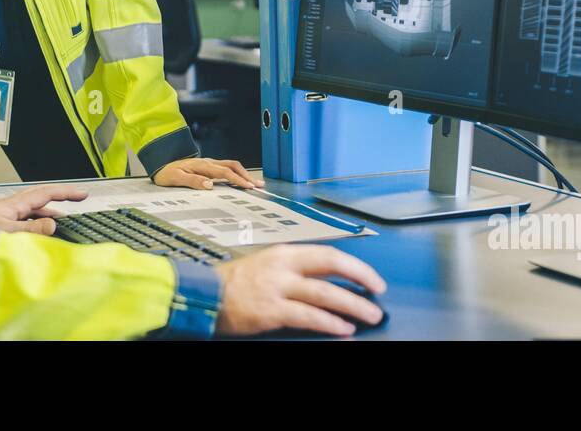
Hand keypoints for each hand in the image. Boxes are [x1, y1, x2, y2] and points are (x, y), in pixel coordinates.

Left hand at [0, 185, 88, 234]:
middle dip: (60, 200)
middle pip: (40, 199)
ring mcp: (3, 215)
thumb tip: (54, 225)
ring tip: (62, 223)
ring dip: (48, 215)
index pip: (45, 193)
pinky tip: (37, 235)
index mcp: (13, 204)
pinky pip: (23, 222)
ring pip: (31, 212)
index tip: (83, 194)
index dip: (66, 192)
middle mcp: (9, 207)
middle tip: (78, 204)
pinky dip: (35, 226)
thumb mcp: (6, 232)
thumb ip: (31, 230)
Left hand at [152, 157, 262, 190]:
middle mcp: (208, 162)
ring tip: (254, 183)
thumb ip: (193, 181)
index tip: (249, 186)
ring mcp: (209, 163)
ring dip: (244, 173)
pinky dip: (237, 173)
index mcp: (202, 165)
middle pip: (233, 165)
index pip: (225, 172)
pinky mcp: (208, 166)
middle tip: (259, 185)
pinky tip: (241, 180)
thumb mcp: (176, 179)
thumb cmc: (167, 173)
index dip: (238, 179)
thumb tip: (210, 185)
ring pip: (231, 165)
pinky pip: (226, 167)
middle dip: (247, 175)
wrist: (160, 164)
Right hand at [213, 245, 385, 336]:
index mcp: (285, 252)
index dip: (355, 266)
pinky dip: (329, 322)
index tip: (371, 278)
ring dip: (352, 305)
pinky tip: (342, 328)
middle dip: (361, 278)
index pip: (329, 254)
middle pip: (332, 265)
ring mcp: (277, 287)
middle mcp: (284, 266)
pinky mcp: (271, 310)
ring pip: (325, 293)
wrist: (203, 294)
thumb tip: (328, 283)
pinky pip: (308, 316)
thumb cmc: (234, 283)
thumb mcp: (267, 266)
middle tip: (378, 294)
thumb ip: (295, 272)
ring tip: (369, 315)